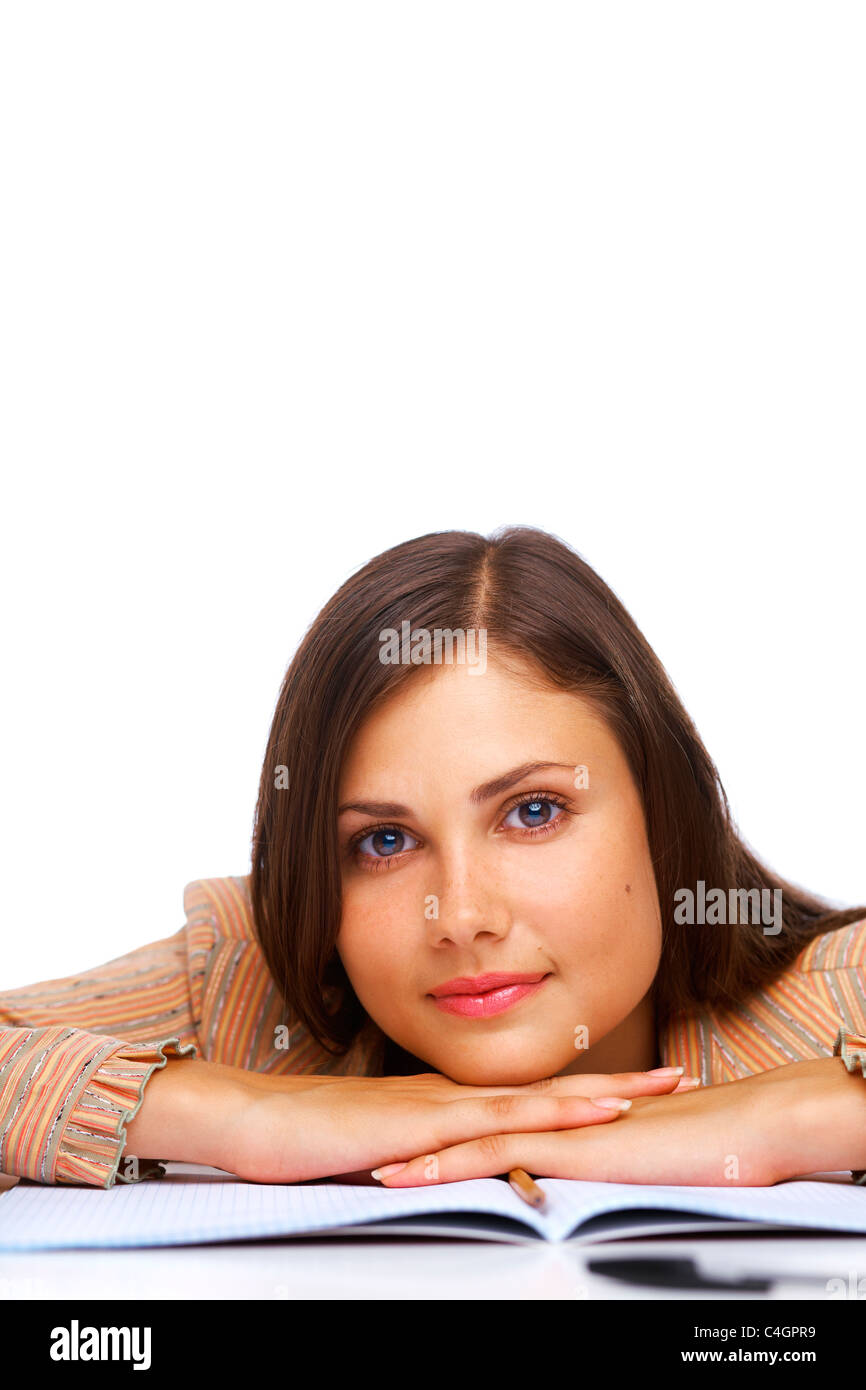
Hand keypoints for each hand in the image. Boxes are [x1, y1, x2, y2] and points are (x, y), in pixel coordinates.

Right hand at [221, 1066, 695, 1183]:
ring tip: (643, 1096)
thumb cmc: (307, 1137)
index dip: (588, 1086)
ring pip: (526, 1100)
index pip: (531, 1093)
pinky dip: (528, 1122)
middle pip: (548, 1087)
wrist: (252, 1120)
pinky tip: (556, 1126)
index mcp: (448, 1101)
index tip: (641, 1086)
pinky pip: (480, 1126)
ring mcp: (434, 1107)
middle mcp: (451, 1096)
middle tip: (676, 1077)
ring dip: (586, 1097)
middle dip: (616, 1084)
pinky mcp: (412, 1127)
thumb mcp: (381, 1150)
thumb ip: (424, 1155)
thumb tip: (458, 1172)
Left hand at [369, 1057, 865, 1188]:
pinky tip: (415, 1178)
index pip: (492, 1129)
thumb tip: (588, 1175)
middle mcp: (549, 1120)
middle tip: (370, 1153)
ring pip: (469, 1141)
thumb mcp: (635, 1158)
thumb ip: (604, 1160)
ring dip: (420, 1157)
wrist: (736, 1128)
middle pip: (470, 1130)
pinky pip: (495, 1157)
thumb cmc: (697, 1144)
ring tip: (373, 1169)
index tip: (405, 1149)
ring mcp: (552, 1130)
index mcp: (563, 1122)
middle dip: (420, 1143)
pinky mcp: (561, 1147)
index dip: (447, 1138)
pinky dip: (450, 1167)